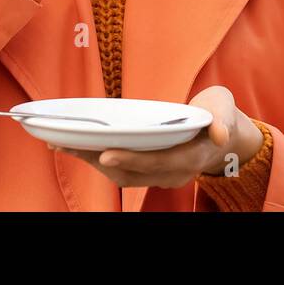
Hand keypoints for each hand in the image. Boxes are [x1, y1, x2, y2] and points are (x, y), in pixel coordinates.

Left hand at [48, 86, 263, 188]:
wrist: (222, 134)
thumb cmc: (219, 115)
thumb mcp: (224, 110)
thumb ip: (221, 119)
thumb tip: (219, 133)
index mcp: (190, 159)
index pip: (157, 163)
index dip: (132, 159)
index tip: (106, 153)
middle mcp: (171, 173)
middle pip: (130, 172)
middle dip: (96, 159)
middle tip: (66, 142)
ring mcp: (158, 174)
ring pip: (119, 173)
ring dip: (89, 159)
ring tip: (60, 142)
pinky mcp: (146, 169)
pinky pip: (117, 168)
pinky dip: (94, 156)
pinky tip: (73, 144)